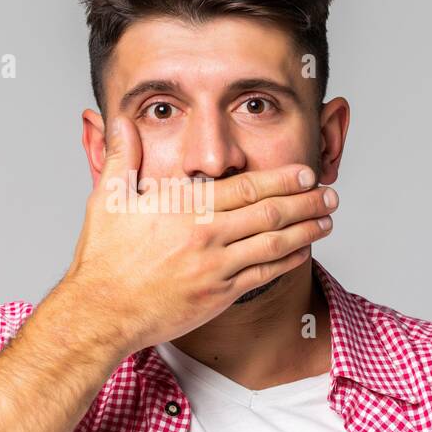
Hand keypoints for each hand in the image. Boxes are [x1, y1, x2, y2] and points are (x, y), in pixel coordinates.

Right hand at [61, 114, 337, 357]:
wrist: (101, 312)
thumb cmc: (103, 258)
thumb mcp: (108, 199)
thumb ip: (122, 156)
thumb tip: (120, 120)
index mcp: (186, 209)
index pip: (246, 187)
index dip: (283, 179)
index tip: (306, 173)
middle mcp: (207, 237)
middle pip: (270, 214)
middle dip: (305, 202)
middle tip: (330, 194)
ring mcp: (215, 269)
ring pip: (273, 245)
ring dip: (305, 231)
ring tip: (327, 220)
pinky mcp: (217, 296)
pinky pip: (262, 276)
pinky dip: (287, 262)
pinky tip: (302, 253)